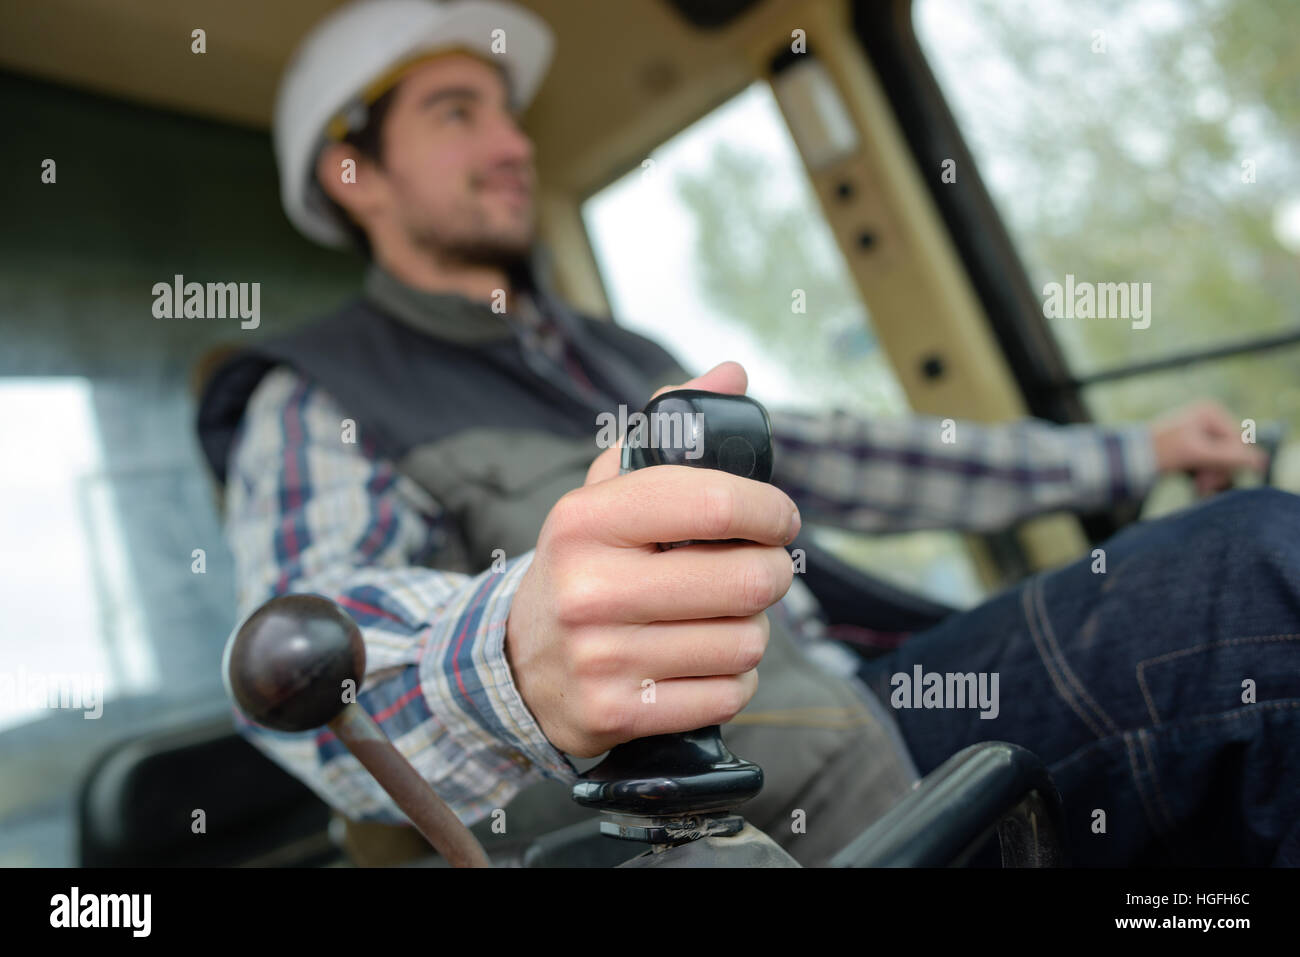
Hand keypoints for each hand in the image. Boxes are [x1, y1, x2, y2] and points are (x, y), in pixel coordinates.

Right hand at [505, 362, 799, 757]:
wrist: (519, 662)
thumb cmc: (587, 565)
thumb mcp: (608, 493)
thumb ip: (670, 430)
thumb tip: (732, 374)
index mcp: (587, 519)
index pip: (714, 502)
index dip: (770, 509)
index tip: (778, 518)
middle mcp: (589, 589)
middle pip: (747, 580)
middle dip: (772, 572)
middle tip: (759, 569)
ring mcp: (600, 658)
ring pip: (745, 642)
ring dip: (751, 629)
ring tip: (719, 619)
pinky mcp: (617, 714)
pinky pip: (728, 694)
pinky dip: (733, 679)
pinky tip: (702, 663)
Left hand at [1150, 400, 1268, 495]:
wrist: (1128, 458)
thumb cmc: (1158, 451)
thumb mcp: (1197, 453)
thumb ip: (1229, 456)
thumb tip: (1261, 461)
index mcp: (1211, 412)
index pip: (1239, 441)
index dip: (1232, 463)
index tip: (1214, 480)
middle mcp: (1208, 418)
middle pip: (1232, 450)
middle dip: (1220, 469)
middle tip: (1205, 486)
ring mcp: (1202, 431)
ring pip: (1222, 458)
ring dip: (1213, 475)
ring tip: (1200, 487)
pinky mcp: (1195, 446)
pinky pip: (1211, 462)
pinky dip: (1206, 474)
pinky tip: (1198, 484)